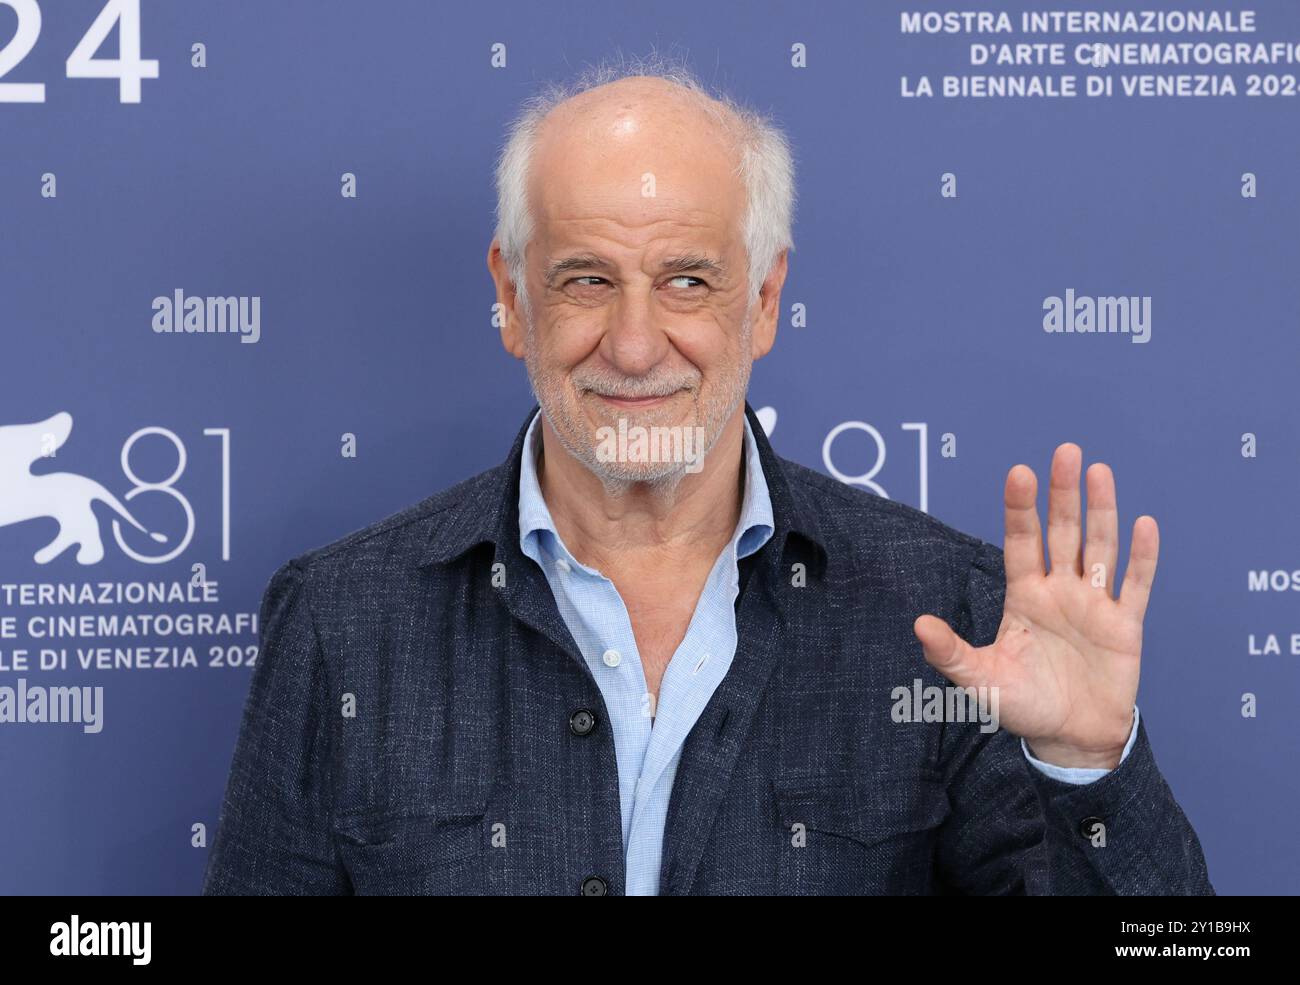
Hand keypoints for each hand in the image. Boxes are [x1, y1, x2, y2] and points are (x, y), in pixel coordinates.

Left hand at [913, 443, 1153, 768]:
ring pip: (1100, 547)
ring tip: (1099, 472)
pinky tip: (1145, 524)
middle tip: (1066, 451)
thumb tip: (918, 626)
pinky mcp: (1125, 625)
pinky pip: (1135, 584)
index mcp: (1024, 596)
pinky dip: (1141, 557)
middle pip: (1063, 532)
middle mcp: (1059, 591)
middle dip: (1063, 493)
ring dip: (1102, 510)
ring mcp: (1094, 604)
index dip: (1021, 509)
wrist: (1068, 738)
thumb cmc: (1021, 706)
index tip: (1020, 472)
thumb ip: (951, 653)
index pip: (1021, 542)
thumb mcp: (980, 681)